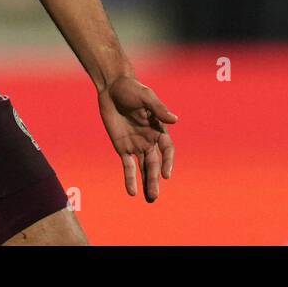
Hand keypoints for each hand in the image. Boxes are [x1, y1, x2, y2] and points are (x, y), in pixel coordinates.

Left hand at [98, 74, 177, 201]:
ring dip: (147, 183)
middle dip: (155, 179)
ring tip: (150, 199)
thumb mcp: (146, 97)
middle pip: (154, 163)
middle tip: (154, 196)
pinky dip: (130, 178)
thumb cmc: (132, 88)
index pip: (167, 149)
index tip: (165, 174)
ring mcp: (136, 145)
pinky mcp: (122, 147)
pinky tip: (132, 192)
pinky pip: (128, 166)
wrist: (112, 87)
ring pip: (143, 168)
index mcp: (159, 128)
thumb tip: (175, 120)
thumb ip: (158, 109)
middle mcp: (149, 139)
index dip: (167, 162)